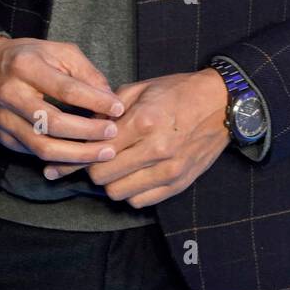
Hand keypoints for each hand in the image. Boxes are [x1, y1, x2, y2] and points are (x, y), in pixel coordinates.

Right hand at [0, 37, 124, 164]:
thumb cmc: (27, 57)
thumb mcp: (57, 51)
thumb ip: (85, 72)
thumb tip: (109, 98)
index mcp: (26, 66)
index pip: (66, 89)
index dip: (95, 101)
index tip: (118, 108)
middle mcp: (11, 94)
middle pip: (54, 122)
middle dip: (88, 132)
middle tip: (113, 134)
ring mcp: (3, 119)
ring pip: (43, 147)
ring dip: (78, 154)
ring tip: (103, 153)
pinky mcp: (2, 138)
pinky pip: (34, 154)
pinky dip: (61, 159)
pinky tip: (81, 157)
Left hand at [41, 70, 231, 208]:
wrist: (221, 103)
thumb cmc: (178, 92)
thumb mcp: (141, 88)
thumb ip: (109, 108)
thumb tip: (84, 126)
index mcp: (144, 121)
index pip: (97, 152)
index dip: (79, 155)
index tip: (68, 158)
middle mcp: (156, 150)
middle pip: (103, 177)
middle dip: (93, 168)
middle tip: (94, 159)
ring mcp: (169, 170)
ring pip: (119, 193)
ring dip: (111, 182)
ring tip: (115, 167)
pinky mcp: (179, 183)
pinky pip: (140, 201)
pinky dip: (131, 192)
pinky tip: (133, 175)